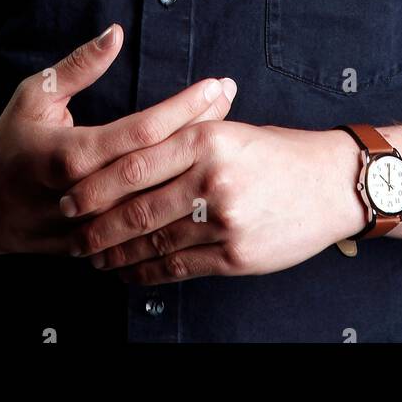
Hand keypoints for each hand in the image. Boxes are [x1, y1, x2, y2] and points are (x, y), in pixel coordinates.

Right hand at [0, 24, 235, 255]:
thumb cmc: (9, 144)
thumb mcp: (35, 95)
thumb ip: (79, 66)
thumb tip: (116, 32)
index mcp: (72, 156)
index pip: (143, 130)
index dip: (183, 106)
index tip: (215, 84)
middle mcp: (87, 196)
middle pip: (161, 163)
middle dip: (202, 128)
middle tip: (233, 98)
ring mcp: (95, 228)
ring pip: (160, 199)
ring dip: (196, 166)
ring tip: (231, 136)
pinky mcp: (99, 248)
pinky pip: (148, 229)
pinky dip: (177, 204)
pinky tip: (203, 183)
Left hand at [62, 122, 366, 284]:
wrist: (333, 184)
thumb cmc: (278, 152)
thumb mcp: (231, 130)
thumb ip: (183, 137)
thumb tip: (128, 144)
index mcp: (207, 139)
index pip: (134, 164)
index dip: (95, 184)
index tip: (68, 194)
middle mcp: (213, 178)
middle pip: (137, 207)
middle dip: (95, 223)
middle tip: (68, 231)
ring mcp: (225, 220)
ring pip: (154, 242)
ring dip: (116, 252)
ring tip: (92, 255)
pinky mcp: (236, 254)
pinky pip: (179, 267)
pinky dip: (147, 271)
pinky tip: (129, 271)